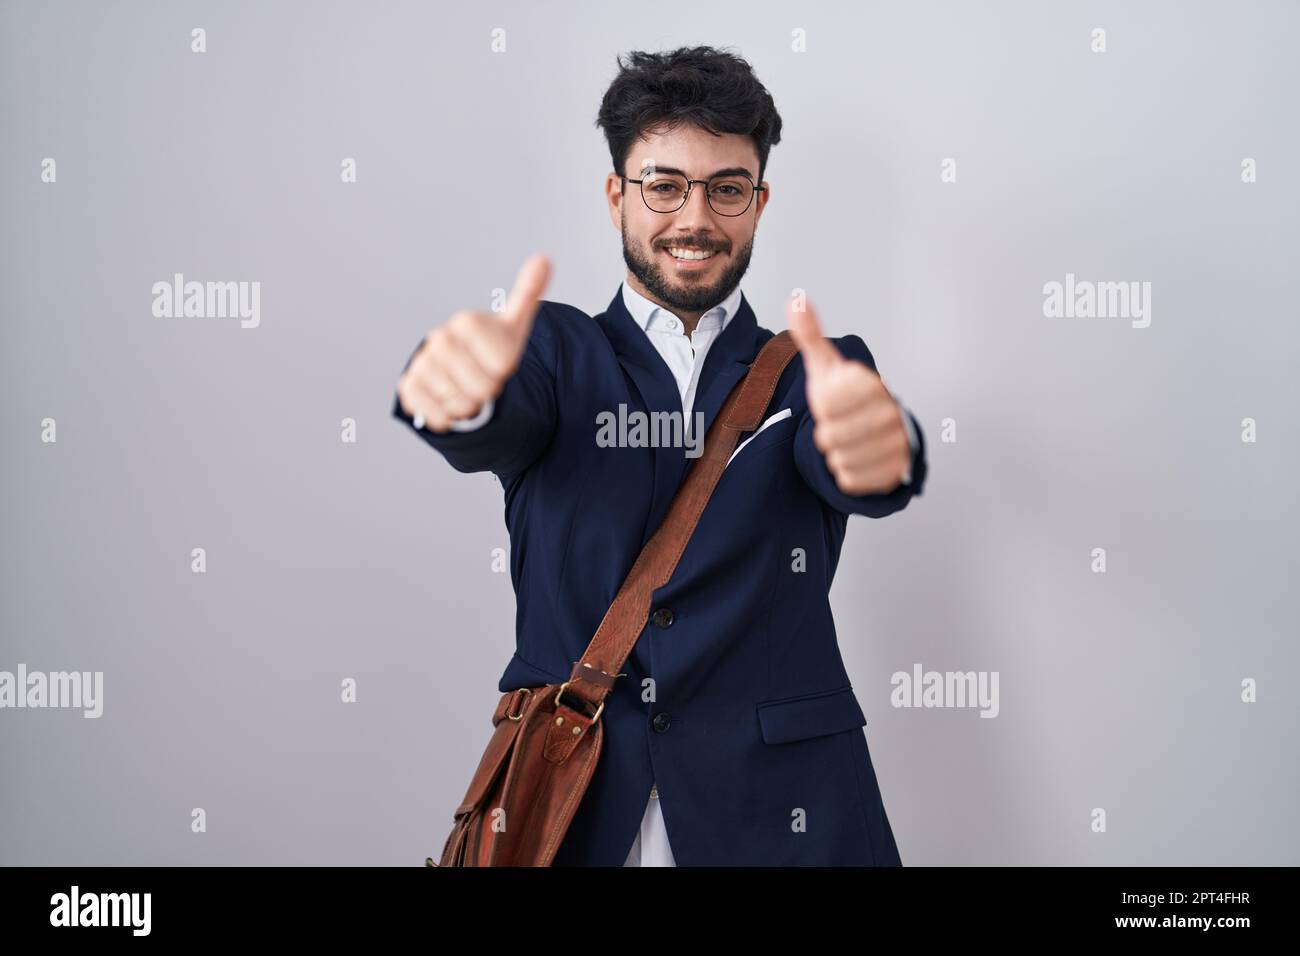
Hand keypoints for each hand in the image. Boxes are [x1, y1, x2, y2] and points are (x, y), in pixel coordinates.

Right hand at [397, 254, 549, 432]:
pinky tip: (448, 405)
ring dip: (469, 406)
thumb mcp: (514, 325)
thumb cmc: (491, 348)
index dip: (505, 371)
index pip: (502, 365)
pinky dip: (446, 418)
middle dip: (489, 391)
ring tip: (467, 390)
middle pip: (482, 387)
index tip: (499, 362)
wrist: (458, 368)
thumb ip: (528, 293)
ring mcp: (422, 362)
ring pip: (459, 403)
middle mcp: (440, 338)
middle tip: (485, 380)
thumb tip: (545, 258)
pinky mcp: (409, 386)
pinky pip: (432, 414)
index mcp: (468, 322)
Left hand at [787, 296, 909, 494]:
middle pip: (830, 436)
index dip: (821, 407)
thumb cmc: (844, 396)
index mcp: (870, 383)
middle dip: (826, 434)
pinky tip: (857, 457)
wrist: (877, 429)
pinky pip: (850, 480)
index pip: (825, 405)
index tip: (832, 400)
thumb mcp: (825, 366)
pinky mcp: (896, 471)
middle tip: (838, 424)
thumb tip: (796, 299)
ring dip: (835, 454)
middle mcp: (890, 411)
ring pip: (840, 459)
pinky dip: (846, 474)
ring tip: (847, 440)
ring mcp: (897, 442)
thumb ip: (810, 335)